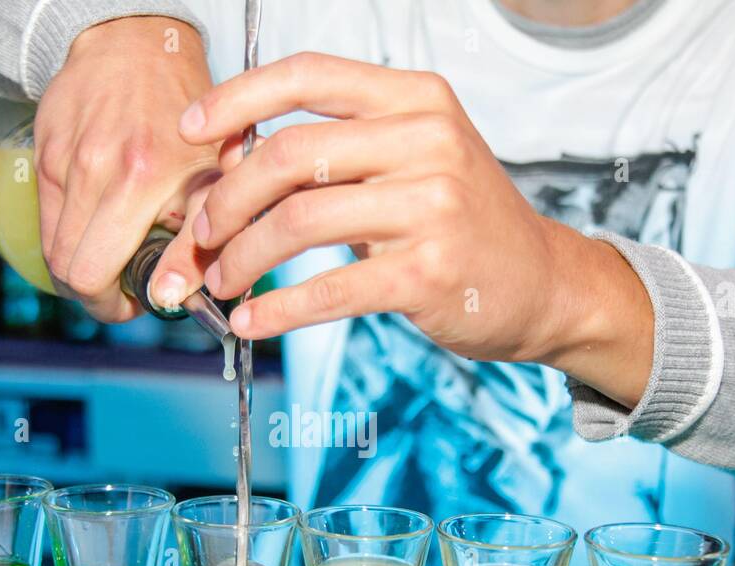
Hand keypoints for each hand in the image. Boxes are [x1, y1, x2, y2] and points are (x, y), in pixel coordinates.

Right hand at [34, 17, 221, 319]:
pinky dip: (67, 239)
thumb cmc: (185, 117)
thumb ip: (202, 237)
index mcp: (147, 178)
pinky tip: (95, 226)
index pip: (101, 273)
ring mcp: (68, 164)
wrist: (135, 46)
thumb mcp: (215, 174)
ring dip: (81, 270)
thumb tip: (175, 299)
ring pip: (56, 254)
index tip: (137, 305)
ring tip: (112, 258)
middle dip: (98, 297)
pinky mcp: (44, 155)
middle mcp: (103, 171)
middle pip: (74, 273)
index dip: (118, 307)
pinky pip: (46, 224)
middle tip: (123, 291)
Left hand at [180, 53, 652, 406]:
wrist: (542, 282)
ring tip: (221, 282)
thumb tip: (232, 161)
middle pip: (289, 155)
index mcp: (415, 99)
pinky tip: (253, 321)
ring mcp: (431, 207)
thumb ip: (337, 151)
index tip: (192, 132)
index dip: (237, 99)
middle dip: (226, 200)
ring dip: (242, 258)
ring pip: (298, 222)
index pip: (309, 76)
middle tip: (202, 236)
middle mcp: (426, 141)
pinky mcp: (427, 274)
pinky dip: (278, 311)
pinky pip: (329, 289)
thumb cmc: (462, 222)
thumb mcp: (413, 159)